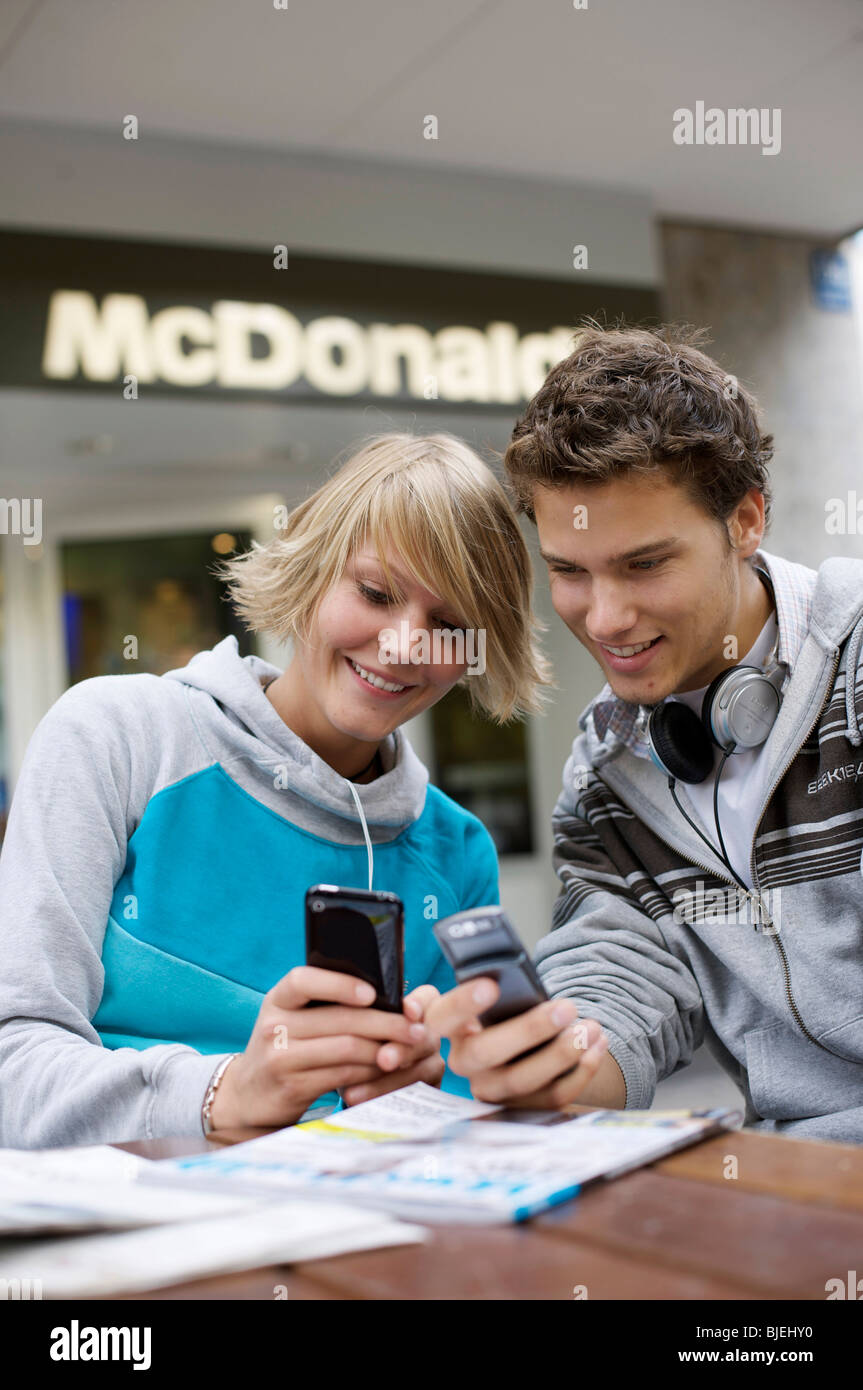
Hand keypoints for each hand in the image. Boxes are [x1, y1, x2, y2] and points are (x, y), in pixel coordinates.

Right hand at [209, 967, 434, 1130]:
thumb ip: (325, 1004)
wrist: (249, 1093)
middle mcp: (275, 1025)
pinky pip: (344, 1074)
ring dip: (384, 1049)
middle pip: (340, 1019)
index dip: (340, 984)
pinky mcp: (293, 1086)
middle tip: (417, 1028)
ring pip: (347, 1048)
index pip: (304, 980)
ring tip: (408, 1049)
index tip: (373, 992)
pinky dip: (370, 1070)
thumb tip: (386, 993)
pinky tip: (385, 1068)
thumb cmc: (285, 1046)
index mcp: (278, 999)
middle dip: (386, 1022)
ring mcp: (280, 1057)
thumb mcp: (293, 1018)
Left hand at [341, 984, 444, 1106]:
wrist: (352, 1081)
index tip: (408, 1011)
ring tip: (354, 1091)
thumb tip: (344, 1004)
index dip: (420, 1004)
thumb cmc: (355, 1042)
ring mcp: (433, 1063)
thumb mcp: (357, 1025)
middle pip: (426, 1038)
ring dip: (387, 1082)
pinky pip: (412, 1097)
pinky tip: (361, 1102)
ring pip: (419, 1072)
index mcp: (419, 1009)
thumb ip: (359, 1015)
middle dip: (402, 1049)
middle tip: (383, 1060)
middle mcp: (431, 1034)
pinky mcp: (428, 1092)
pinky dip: (384, 1100)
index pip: (427, 999)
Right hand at [424, 977, 608, 1108]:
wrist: (523, 1047)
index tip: (492, 987)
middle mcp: (463, 1061)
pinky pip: (551, 1096)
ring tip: (592, 1028)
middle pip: (487, 1052)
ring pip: (522, 1080)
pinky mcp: (520, 1107)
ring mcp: (489, 1089)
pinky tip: (598, 1046)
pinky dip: (580, 1072)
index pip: (443, 1016)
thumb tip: (518, 978)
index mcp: (450, 1026)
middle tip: (566, 1008)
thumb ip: (501, 988)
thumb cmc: (508, 1011)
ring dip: (563, 1054)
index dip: (463, 1003)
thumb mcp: (497, 996)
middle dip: (530, 1030)